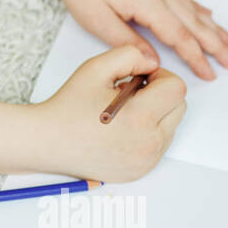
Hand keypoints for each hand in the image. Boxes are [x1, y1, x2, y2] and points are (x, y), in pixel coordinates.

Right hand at [33, 45, 186, 181]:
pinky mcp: (141, 171)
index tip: (139, 79)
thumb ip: (130, 56)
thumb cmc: (68, 107)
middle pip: (179, 107)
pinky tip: (122, 129)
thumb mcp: (95, 67)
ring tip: (123, 113)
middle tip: (130, 94)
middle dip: (160, 95)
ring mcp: (146, 161)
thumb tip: (152, 64)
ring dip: (156, 114)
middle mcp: (148, 144)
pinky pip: (159, 145)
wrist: (47, 142)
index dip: (160, 77)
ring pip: (171, 127)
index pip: (177, 89)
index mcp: (140, 117)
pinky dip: (148, 134)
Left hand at [51, 0, 227, 81]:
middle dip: (218, 46)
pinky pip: (185, 1)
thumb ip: (127, 42)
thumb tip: (154, 63)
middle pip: (196, 24)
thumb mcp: (98, 21)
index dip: (197, 58)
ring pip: (194, 11)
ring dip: (216, 29)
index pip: (180, 36)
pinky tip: (211, 18)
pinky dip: (202, 12)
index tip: (211, 75)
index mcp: (147, 4)